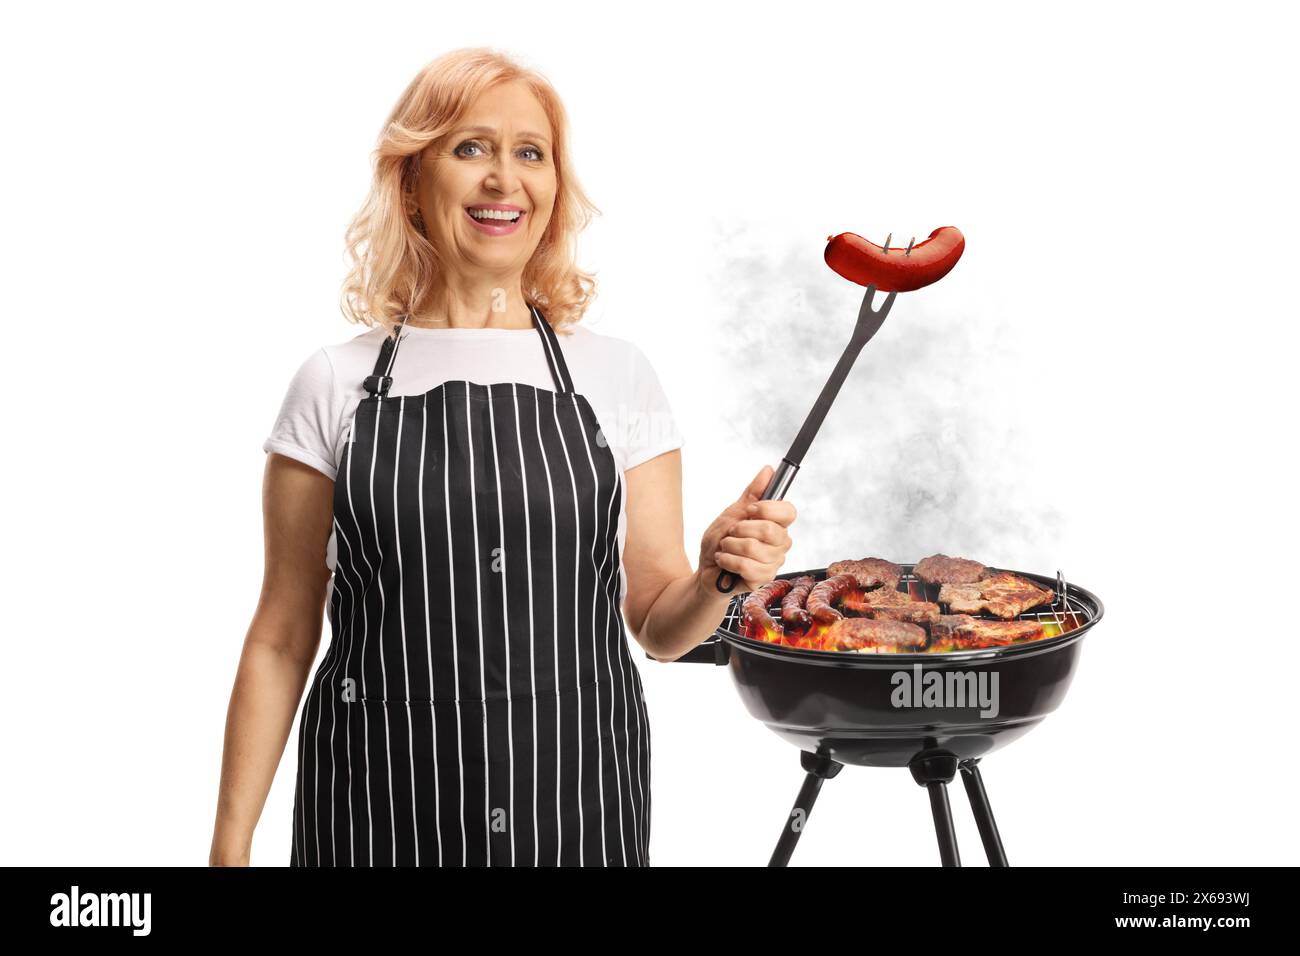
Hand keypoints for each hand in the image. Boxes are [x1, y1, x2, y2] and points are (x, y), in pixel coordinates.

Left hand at [698, 464, 796, 592]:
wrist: (706, 568)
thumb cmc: (721, 541)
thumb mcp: (732, 512)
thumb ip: (752, 493)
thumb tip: (768, 470)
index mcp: (776, 524)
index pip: (788, 512)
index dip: (769, 509)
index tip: (750, 510)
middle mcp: (780, 543)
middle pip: (770, 530)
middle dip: (740, 529)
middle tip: (730, 533)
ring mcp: (773, 562)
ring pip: (754, 548)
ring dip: (730, 546)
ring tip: (725, 548)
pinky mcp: (763, 579)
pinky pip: (747, 566)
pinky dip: (728, 561)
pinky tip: (724, 561)